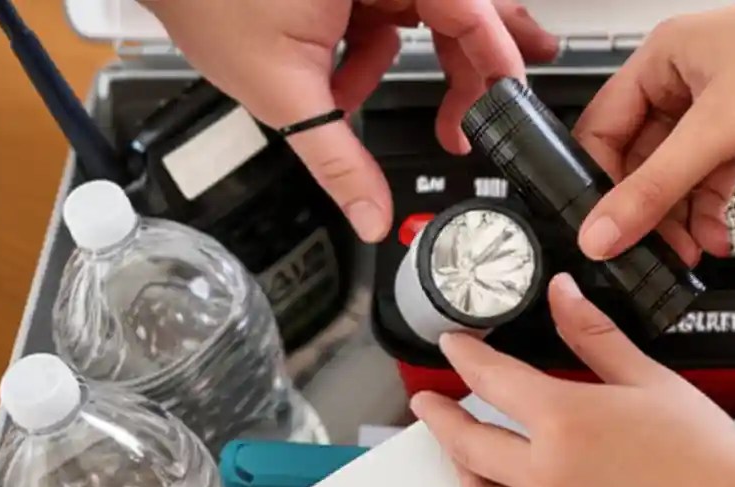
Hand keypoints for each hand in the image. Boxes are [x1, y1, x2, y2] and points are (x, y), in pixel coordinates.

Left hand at [140, 0, 557, 241]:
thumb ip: (337, 159)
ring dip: (427, 59)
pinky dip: (374, 50)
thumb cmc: (206, 1)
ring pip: (425, 5)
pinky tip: (350, 84)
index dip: (498, 55)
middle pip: (458, 4)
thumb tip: (372, 216)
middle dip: (488, 48)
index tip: (511, 98)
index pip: (467, 7)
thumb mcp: (282, 94)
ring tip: (456, 107)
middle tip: (529, 76)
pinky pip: (384, 8)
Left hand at [411, 274, 734, 486]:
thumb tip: (563, 294)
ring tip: (460, 450)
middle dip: (440, 418)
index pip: (491, 379)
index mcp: (564, 420)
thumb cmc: (706, 455)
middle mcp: (546, 474)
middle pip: (467, 442)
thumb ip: (594, 336)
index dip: (464, 356)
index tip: (452, 344)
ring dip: (461, 467)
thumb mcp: (649, 380)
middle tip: (427, 403)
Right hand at [570, 0, 734, 263]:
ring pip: (683, 174)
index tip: (603, 230)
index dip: (599, 183)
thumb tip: (601, 232)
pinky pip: (718, 175)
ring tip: (691, 249)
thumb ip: (654, 189)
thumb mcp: (716, 131)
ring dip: (686, 215)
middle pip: (644, 159)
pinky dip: (718, 206)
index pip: (602, 131)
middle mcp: (685, 81)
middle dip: (651, 209)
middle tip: (651, 251)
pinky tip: (721, 231)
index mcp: (660, 60)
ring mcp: (722, 106)